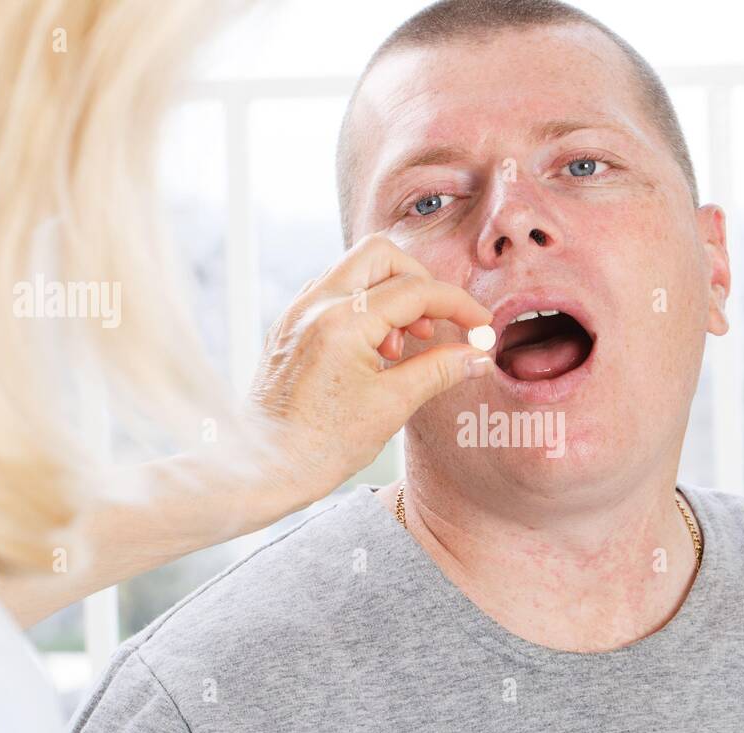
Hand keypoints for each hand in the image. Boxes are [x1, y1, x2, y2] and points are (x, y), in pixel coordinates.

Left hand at [245, 232, 492, 514]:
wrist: (264, 466)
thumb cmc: (321, 444)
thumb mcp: (392, 406)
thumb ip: (439, 370)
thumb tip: (476, 355)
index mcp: (343, 322)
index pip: (416, 291)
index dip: (457, 305)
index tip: (479, 325)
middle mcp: (316, 304)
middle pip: (382, 255)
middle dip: (419, 282)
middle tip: (435, 324)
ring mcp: (298, 311)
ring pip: (356, 270)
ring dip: (391, 294)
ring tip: (401, 348)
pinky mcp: (290, 325)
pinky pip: (335, 292)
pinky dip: (365, 307)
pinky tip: (374, 350)